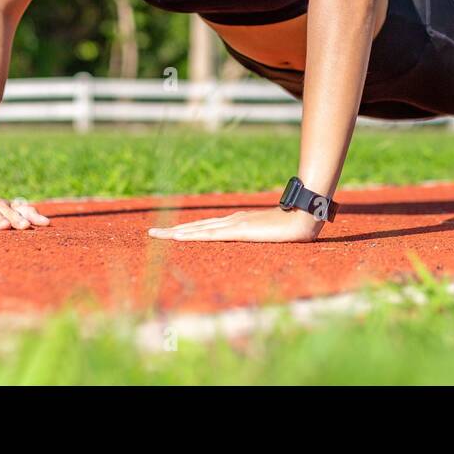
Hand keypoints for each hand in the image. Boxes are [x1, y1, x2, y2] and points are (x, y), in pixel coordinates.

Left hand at [148, 206, 323, 242]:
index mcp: (237, 222)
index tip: (169, 234)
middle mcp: (231, 221)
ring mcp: (234, 224)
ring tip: (156, 236)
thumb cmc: (293, 225)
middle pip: (196, 226)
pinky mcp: (239, 230)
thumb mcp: (272, 232)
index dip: (186, 230)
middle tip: (150, 234)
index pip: (206, 227)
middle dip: (172, 231)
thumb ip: (264, 234)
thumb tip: (263, 237)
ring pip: (198, 229)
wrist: (303, 216)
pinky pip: (211, 234)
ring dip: (175, 233)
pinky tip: (179, 237)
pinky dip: (192, 235)